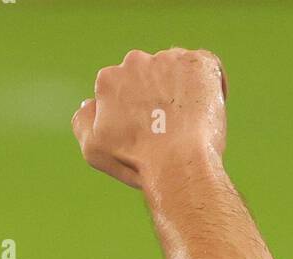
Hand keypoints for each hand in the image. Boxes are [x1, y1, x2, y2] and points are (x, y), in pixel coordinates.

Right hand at [72, 48, 227, 189]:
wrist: (178, 163)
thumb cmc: (136, 161)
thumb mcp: (93, 148)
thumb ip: (83, 120)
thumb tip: (89, 103)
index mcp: (108, 79)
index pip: (122, 89)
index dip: (136, 111)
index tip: (147, 130)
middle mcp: (136, 62)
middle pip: (148, 76)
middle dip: (157, 96)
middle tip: (169, 127)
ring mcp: (169, 59)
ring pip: (176, 70)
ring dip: (182, 89)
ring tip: (189, 121)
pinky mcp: (200, 63)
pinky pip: (206, 66)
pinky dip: (209, 83)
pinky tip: (207, 108)